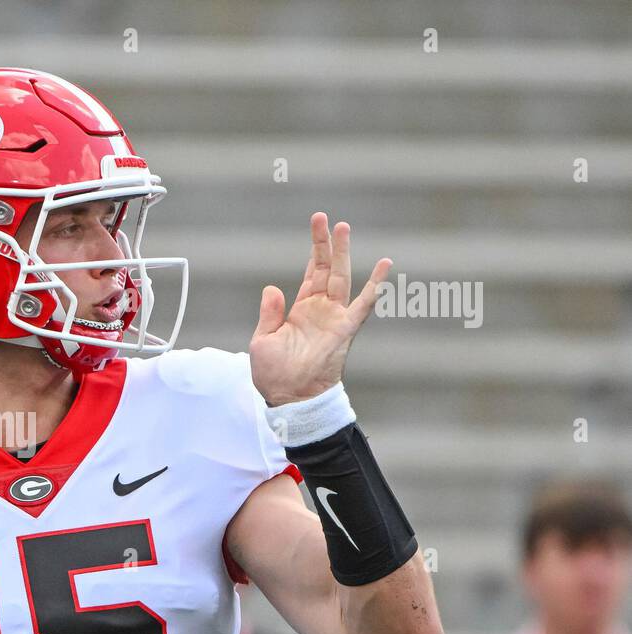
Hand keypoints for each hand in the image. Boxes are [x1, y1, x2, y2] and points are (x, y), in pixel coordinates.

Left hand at [250, 213, 389, 406]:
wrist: (289, 399)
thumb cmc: (275, 375)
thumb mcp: (263, 341)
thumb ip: (269, 314)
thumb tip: (271, 288)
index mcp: (301, 310)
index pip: (310, 272)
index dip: (314, 249)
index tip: (317, 223)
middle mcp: (320, 309)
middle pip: (326, 268)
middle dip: (326, 243)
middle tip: (325, 218)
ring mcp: (333, 317)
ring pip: (341, 278)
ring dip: (342, 254)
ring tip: (344, 228)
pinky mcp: (344, 329)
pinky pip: (362, 304)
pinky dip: (374, 285)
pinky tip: (385, 265)